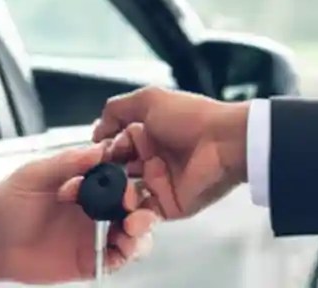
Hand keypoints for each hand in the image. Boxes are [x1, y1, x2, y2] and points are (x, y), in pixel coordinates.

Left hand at [0, 143, 158, 287]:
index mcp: (88, 182)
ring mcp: (96, 234)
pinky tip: (122, 247)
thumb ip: (67, 162)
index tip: (133, 178)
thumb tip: (98, 149)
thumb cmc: (8, 202)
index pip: (122, 176)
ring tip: (130, 229)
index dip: (132, 176)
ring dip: (140, 230)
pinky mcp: (91, 260)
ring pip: (134, 232)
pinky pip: (118, 258)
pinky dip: (127, 253)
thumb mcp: (35, 174)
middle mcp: (97, 207)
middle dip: (143, 205)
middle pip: (136, 205)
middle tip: (132, 208)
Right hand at [91, 86, 249, 220]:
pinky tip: (128, 207)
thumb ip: (117, 110)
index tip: (92, 157)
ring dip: (115, 197)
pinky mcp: (169, 206)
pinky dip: (132, 216)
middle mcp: (151, 159)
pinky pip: (144, 216)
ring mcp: (159, 184)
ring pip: (125, 197)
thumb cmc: (191, 117)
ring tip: (116, 192)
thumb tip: (96, 130)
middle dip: (103, 179)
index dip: (101, 153)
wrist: (225, 142)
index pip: (113, 148)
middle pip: (116, 174)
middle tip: (95, 180)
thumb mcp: (149, 100)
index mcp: (147, 134)